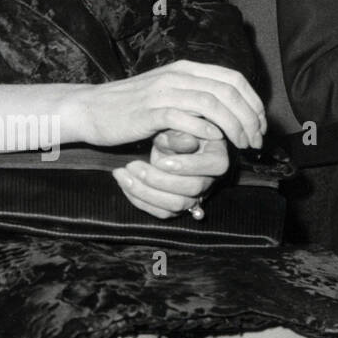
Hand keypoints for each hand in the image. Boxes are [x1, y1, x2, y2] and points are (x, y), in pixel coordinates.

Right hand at [74, 59, 265, 149]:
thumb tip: (230, 113)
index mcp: (184, 69)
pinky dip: (205, 129)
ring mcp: (162, 92)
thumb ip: (194, 96)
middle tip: (255, 141)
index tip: (260, 126)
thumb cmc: (130, 107)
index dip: (254, 103)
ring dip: (234, 127)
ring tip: (241, 145)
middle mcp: (175, 76)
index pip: (234, 78)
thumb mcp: (167, 93)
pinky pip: (185, 116)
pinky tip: (214, 141)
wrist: (90, 109)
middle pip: (228, 91)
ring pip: (212, 103)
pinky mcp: (149, 112)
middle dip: (250, 118)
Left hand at [112, 129, 228, 218]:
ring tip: (121, 174)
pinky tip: (124, 183)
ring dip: (144, 191)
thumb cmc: (171, 131)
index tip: (160, 161)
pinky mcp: (178, 206)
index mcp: (215, 154)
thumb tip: (186, 143)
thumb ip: (179, 133)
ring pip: (176, 205)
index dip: (188, 165)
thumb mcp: (173, 124)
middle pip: (192, 189)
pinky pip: (162, 212)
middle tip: (132, 165)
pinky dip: (139, 200)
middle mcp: (209, 178)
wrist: (162, 142)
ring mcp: (194, 195)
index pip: (216, 165)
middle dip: (158, 179)